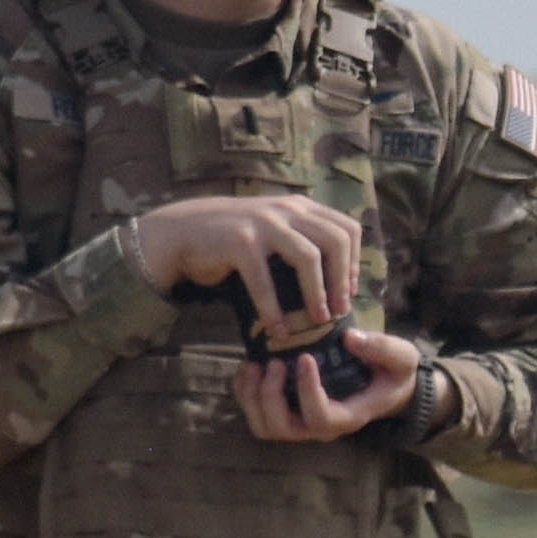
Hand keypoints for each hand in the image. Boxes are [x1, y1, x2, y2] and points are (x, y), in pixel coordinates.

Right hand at [132, 193, 369, 335]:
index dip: (354, 262)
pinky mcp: (240, 242)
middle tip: (338, 311)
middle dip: (342, 281)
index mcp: (299, 207)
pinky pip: (265, 280)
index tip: (349, 292)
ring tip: (318, 320)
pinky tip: (277, 330)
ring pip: (308, 257)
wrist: (182, 232)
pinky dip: (273, 309)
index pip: (347, 228)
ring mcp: (263, 223)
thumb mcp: (274, 229)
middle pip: (335, 241)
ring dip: (317, 293)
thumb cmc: (233, 240)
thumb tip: (338, 278)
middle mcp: (286, 210)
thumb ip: (302, 239)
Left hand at [238, 326, 425, 441]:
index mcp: (349, 416)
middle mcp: (322, 427)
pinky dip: (244, 394)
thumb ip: (382, 348)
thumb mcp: (402, 357)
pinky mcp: (289, 413)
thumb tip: (349, 338)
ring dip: (252, 398)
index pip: (321, 417)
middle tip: (273, 363)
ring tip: (254, 365)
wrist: (387, 387)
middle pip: (284, 429)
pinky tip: (248, 368)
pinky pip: (257, 416)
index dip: (307, 392)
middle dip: (270, 397)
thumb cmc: (394, 373)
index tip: (305, 358)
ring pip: (265, 427)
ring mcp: (303, 423)